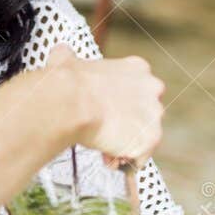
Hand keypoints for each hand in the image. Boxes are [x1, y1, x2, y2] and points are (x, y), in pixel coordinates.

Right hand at [47, 45, 163, 160]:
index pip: (138, 90)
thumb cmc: (68, 83)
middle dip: (126, 124)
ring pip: (143, 136)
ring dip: (124, 143)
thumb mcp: (66, 60)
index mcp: (137, 68)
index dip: (121, 104)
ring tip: (102, 145)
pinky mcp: (150, 138)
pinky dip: (124, 160)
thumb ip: (68, 56)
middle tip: (103, 130)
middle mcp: (152, 88)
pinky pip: (140, 157)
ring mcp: (154, 114)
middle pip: (145, 114)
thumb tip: (61, 54)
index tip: (105, 112)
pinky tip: (107, 156)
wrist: (71, 103)